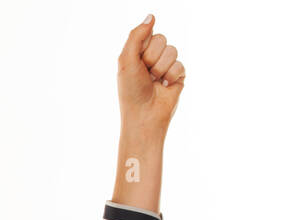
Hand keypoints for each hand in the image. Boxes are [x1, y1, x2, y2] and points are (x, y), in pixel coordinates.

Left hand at [117, 15, 185, 134]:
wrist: (144, 115)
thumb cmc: (131, 91)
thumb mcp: (126, 60)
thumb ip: (136, 35)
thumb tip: (151, 16)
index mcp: (138, 53)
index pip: (148, 33)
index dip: (143, 47)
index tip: (136, 63)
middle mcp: (152, 57)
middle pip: (162, 39)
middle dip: (152, 58)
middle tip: (146, 75)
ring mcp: (166, 66)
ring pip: (172, 51)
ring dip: (161, 68)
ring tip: (155, 82)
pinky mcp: (178, 76)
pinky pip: (180, 65)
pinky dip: (171, 76)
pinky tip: (165, 87)